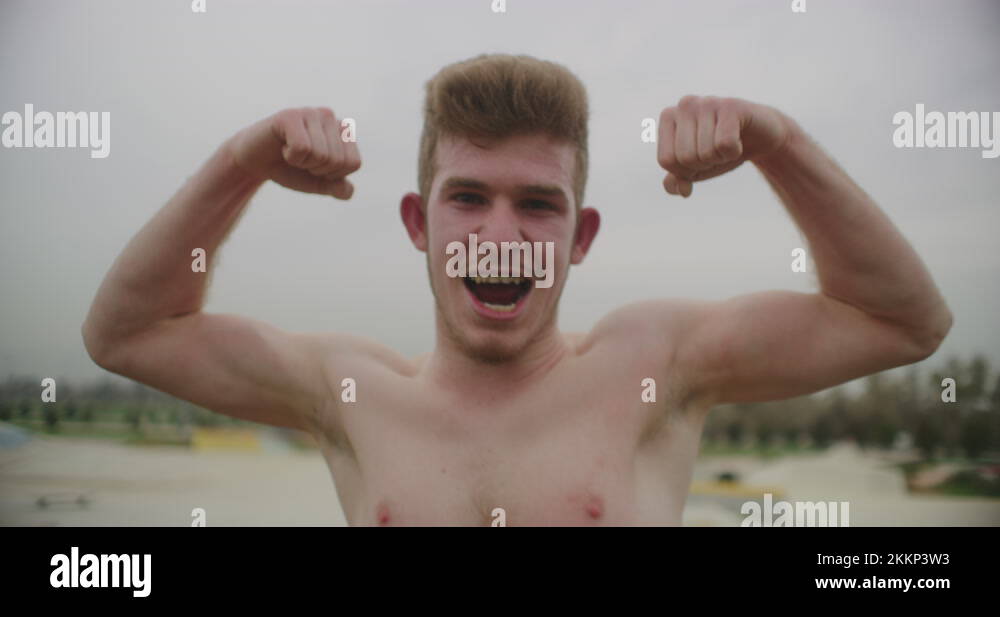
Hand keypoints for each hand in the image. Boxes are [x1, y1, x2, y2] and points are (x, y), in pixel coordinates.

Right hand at [226, 107, 360, 199]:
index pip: (353, 163)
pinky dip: (291, 157)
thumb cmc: (289, 169)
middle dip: (316, 170)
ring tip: (290, 152)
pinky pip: (302, 148)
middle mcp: (329, 116)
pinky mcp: (290, 116)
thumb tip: (348, 191)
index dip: (332, 175)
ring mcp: (310, 113)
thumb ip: (337, 188)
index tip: (314, 166)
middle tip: (299, 159)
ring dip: (302, 163)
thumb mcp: (317, 183)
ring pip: (321, 155)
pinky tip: (282, 146)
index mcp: (342, 130)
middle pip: (337, 161)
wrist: (254, 162)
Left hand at [657, 96, 791, 196]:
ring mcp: (707, 102)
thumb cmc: (720, 151)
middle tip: (717, 150)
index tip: (700, 157)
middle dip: (704, 164)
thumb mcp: (694, 169)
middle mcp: (685, 104)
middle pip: (685, 158)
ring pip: (705, 153)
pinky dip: (734, 152)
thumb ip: (677, 181)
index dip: (685, 171)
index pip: (666, 160)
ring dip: (721, 158)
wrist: (759, 137)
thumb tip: (680, 190)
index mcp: (668, 117)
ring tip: (728, 144)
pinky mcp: (731, 106)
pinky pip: (725, 145)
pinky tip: (739, 141)